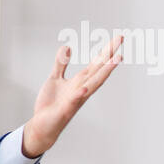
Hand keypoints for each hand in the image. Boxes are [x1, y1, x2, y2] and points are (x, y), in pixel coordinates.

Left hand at [22, 34, 123, 157]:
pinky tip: (83, 89)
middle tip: (121, 39)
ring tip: (115, 59)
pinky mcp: (65, 110)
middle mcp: (82, 89)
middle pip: (98, 69)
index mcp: (80, 81)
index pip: (96, 64)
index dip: (107, 51)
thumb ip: (61, 64)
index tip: (119, 38)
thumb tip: (67, 46)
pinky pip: (73, 101)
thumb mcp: (55, 79)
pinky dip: (78, 95)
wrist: (42, 126)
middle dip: (110, 55)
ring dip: (103, 73)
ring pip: (92, 84)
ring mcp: (75, 100)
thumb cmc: (51, 104)